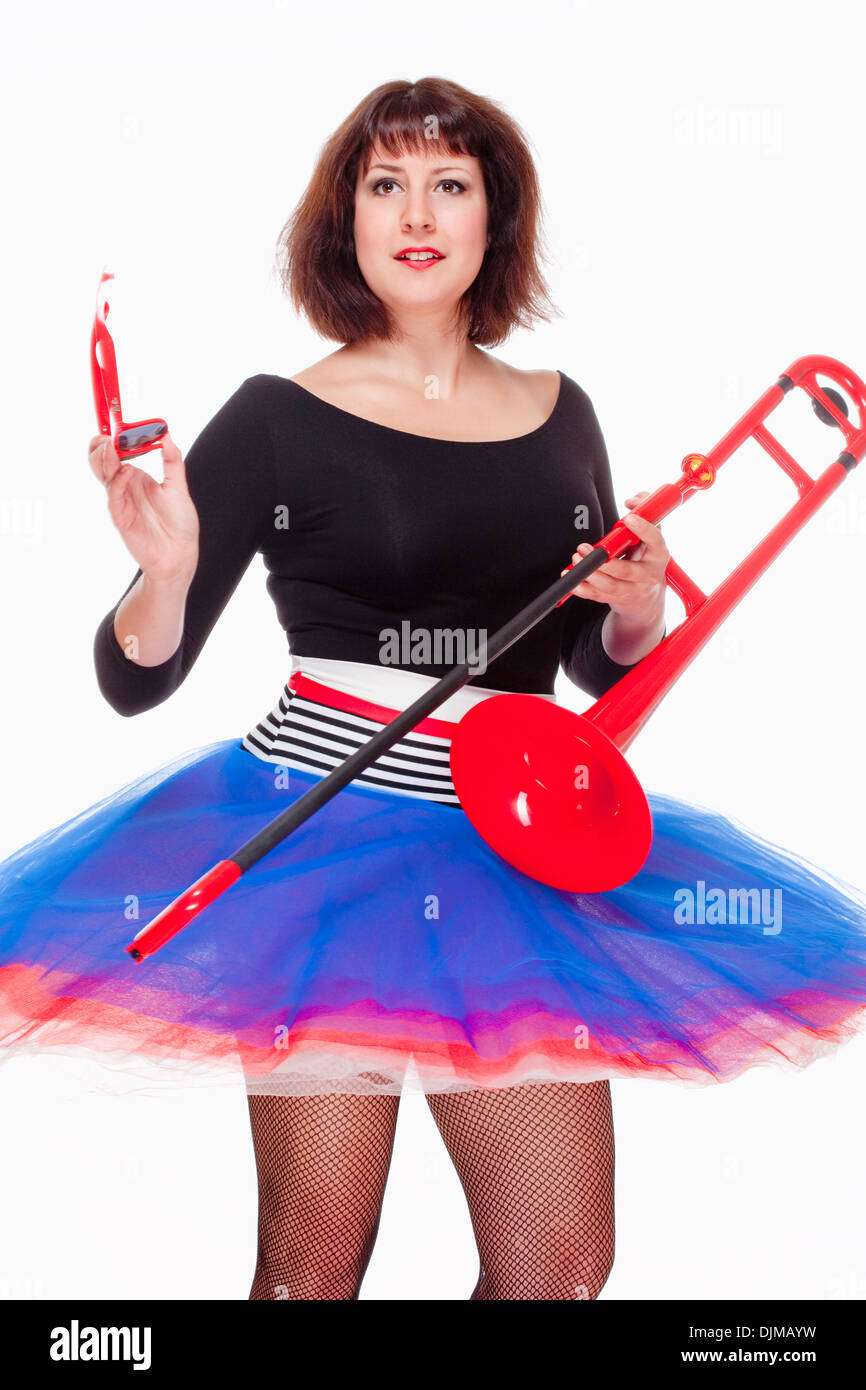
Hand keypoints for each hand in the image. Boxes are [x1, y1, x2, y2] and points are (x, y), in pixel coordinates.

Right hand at [88, 432, 199, 585]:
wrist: (179, 554)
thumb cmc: (179, 524)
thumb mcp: (178, 486)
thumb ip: (172, 461)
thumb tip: (167, 435)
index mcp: (135, 477)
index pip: (116, 451)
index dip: (114, 436)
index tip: (117, 422)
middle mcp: (124, 486)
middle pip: (101, 460)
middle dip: (100, 444)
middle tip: (108, 433)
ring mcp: (120, 499)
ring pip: (102, 474)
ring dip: (103, 458)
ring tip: (110, 445)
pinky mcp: (120, 515)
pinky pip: (114, 494)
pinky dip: (117, 480)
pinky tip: (125, 471)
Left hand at [561, 491, 668, 622]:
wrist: (647, 596)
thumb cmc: (646, 559)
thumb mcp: (651, 535)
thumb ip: (645, 511)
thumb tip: (632, 501)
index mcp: (659, 555)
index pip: (656, 540)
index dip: (643, 530)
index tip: (628, 518)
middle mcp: (647, 575)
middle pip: (627, 570)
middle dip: (604, 561)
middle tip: (585, 547)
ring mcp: (632, 590)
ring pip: (610, 586)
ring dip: (590, 573)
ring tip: (576, 559)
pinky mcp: (617, 599)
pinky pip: (598, 596)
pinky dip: (582, 588)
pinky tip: (572, 579)